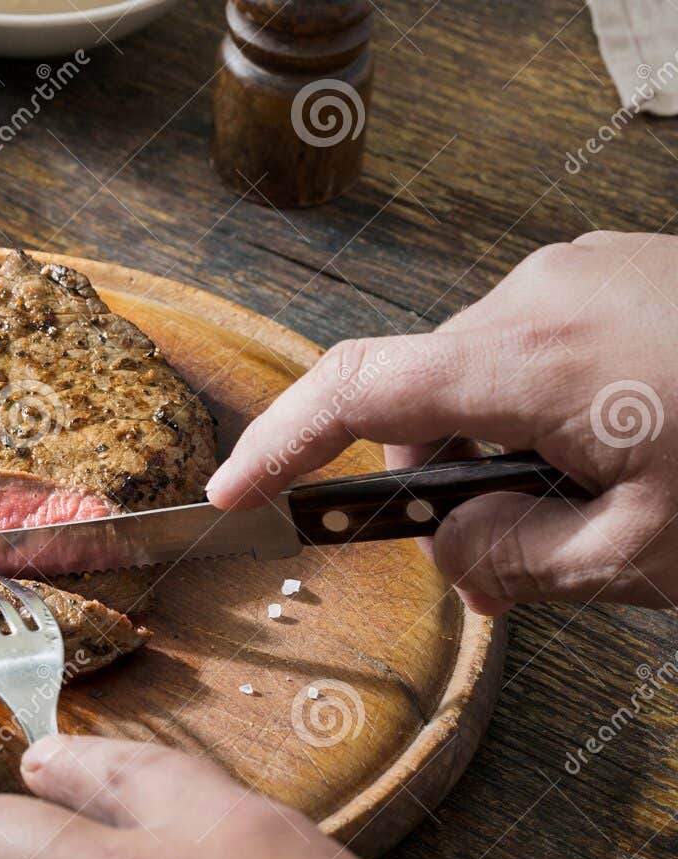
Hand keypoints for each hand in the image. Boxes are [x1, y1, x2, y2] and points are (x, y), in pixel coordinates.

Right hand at [205, 231, 677, 615]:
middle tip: (495, 569)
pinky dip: (539, 410)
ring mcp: (581, 273)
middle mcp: (541, 295)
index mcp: (533, 358)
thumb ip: (515, 557)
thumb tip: (448, 548)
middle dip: (431, 484)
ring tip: (584, 508)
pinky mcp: (616, 273)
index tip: (236, 493)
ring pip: (477, 377)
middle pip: (418, 397)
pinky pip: (534, 347)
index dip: (279, 446)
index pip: (354, 393)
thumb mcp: (642, 552)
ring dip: (494, 449)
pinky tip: (612, 451)